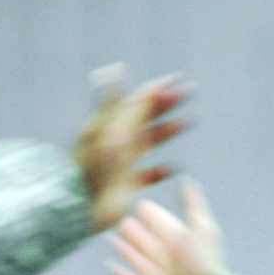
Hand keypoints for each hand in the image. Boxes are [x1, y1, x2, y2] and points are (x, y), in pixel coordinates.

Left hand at [74, 65, 188, 231]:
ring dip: (168, 130)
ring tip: (188, 121)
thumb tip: (115, 68)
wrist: (82, 206)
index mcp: (111, 126)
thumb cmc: (92, 167)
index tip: (177, 79)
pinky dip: (160, 172)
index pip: (136, 101)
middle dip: (168, 104)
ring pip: (150, 142)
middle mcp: (118, 142)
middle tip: (191, 92)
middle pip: (146, 117)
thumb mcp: (106, 132)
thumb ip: (116, 104)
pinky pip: (147, 176)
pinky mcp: (127, 186)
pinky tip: (171, 168)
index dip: (156, 89)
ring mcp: (123, 164)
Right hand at [109, 179, 223, 274]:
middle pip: (149, 242)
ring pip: (139, 260)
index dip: (152, 215)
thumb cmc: (203, 267)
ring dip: (126, 250)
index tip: (138, 203)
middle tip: (120, 221)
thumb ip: (193, 204)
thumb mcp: (200, 229)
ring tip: (112, 239)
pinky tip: (111, 267)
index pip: (163, 224)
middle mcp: (170, 260)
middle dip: (136, 232)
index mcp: (182, 242)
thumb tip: (188, 180)